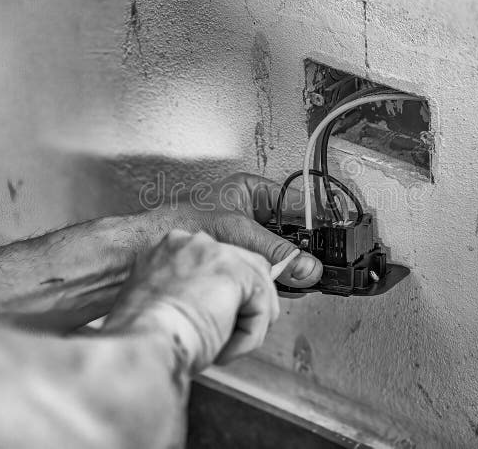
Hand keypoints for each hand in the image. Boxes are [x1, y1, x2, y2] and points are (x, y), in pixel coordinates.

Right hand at [103, 230, 281, 370]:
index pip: (214, 265)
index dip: (223, 297)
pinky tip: (224, 349)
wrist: (140, 347)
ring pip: (257, 287)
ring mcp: (213, 252)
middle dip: (245, 306)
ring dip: (247, 325)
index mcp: (166, 252)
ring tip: (221, 349)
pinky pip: (262, 305)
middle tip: (227, 340)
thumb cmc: (142, 340)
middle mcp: (189, 244)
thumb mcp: (158, 310)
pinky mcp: (235, 271)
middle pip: (243, 268)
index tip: (219, 323)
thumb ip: (184, 298)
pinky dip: (250, 335)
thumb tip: (211, 311)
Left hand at [160, 172, 321, 287]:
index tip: (330, 239)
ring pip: (278, 252)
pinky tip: (279, 285)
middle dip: (300, 251)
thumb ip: (275, 250)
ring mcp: (245, 236)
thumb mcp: (238, 232)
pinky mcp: (238, 257)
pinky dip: (273, 277)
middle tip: (313, 266)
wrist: (147, 247)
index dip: (314, 220)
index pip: (295, 202)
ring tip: (298, 278)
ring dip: (287, 267)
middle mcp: (251, 212)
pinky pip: (265, 266)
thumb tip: (306, 265)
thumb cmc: (181, 223)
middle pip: (290, 231)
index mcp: (252, 191)